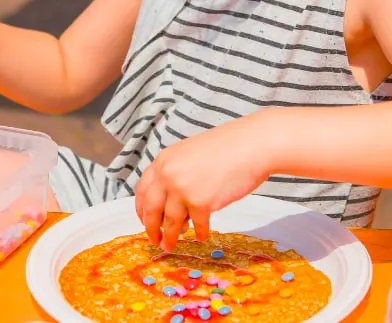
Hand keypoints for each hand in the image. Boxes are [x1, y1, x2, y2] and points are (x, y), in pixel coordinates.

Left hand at [134, 115, 271, 250]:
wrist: (251, 146)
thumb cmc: (227, 147)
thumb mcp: (190, 154)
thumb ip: (176, 173)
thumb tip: (171, 203)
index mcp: (163, 160)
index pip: (142, 189)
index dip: (141, 207)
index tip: (143, 218)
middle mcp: (168, 175)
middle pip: (151, 209)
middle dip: (150, 228)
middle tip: (153, 239)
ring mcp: (183, 189)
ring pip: (170, 221)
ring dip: (170, 236)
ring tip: (171, 245)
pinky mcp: (200, 203)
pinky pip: (197, 225)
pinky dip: (200, 232)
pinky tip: (202, 236)